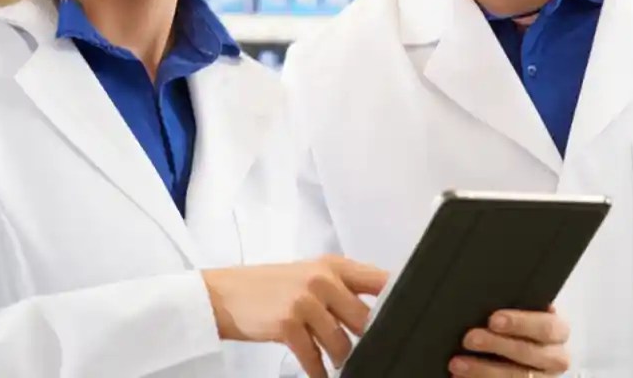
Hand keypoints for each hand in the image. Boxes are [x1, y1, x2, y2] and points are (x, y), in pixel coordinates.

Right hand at [202, 255, 387, 377]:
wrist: (225, 294)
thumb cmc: (270, 286)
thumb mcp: (309, 274)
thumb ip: (343, 287)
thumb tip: (378, 311)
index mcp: (334, 265)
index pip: (379, 280)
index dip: (397, 300)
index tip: (407, 318)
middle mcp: (323, 280)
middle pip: (365, 318)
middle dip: (366, 339)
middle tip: (368, 350)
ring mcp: (305, 301)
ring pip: (342, 343)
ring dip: (341, 359)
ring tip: (340, 363)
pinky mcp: (289, 325)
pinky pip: (315, 358)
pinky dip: (318, 371)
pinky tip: (320, 374)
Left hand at [449, 306, 570, 376]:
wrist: (512, 354)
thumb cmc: (513, 329)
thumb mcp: (517, 315)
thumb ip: (511, 309)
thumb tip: (485, 302)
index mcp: (558, 331)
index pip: (546, 327)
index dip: (520, 323)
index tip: (493, 319)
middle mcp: (555, 358)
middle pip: (529, 352)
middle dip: (496, 345)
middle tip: (469, 338)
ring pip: (517, 377)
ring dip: (483, 370)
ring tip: (458, 363)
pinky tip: (462, 377)